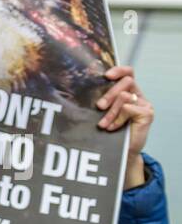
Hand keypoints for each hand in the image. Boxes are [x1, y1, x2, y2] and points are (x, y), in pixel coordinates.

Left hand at [97, 65, 152, 186]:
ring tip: (103, 124)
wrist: (120, 154)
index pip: (128, 72)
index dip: (119, 70)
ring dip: (110, 111)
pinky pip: (128, 109)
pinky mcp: (147, 113)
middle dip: (109, 93)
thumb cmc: (108, 134)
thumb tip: (75, 92)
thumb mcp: (101, 114)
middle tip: (99, 106)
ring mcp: (144, 104)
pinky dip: (118, 119)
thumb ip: (99, 102)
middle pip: (126, 82)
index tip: (106, 75)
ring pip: (124, 96)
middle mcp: (137, 95)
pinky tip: (113, 128)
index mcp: (127, 91)